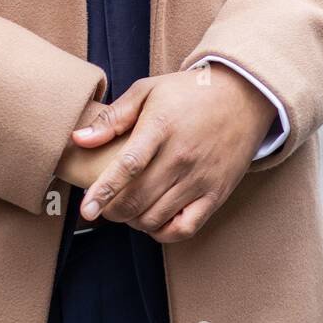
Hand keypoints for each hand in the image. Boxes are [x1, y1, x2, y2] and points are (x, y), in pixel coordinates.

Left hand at [70, 66, 276, 242]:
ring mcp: (200, 178)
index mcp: (162, 127)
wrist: (243, 97)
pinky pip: (185, 228)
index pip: (128, 166)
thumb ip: (113, 116)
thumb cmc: (189, 92)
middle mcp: (181, 156)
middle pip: (138, 199)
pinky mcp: (216, 194)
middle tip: (103, 206)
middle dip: (112, 210)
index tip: (86, 208)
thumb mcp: (148, 90)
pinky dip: (163, 232)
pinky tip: (153, 220)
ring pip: (156, 217)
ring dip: (133, 221)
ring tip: (127, 208)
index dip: (103, 190)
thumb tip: (80, 139)